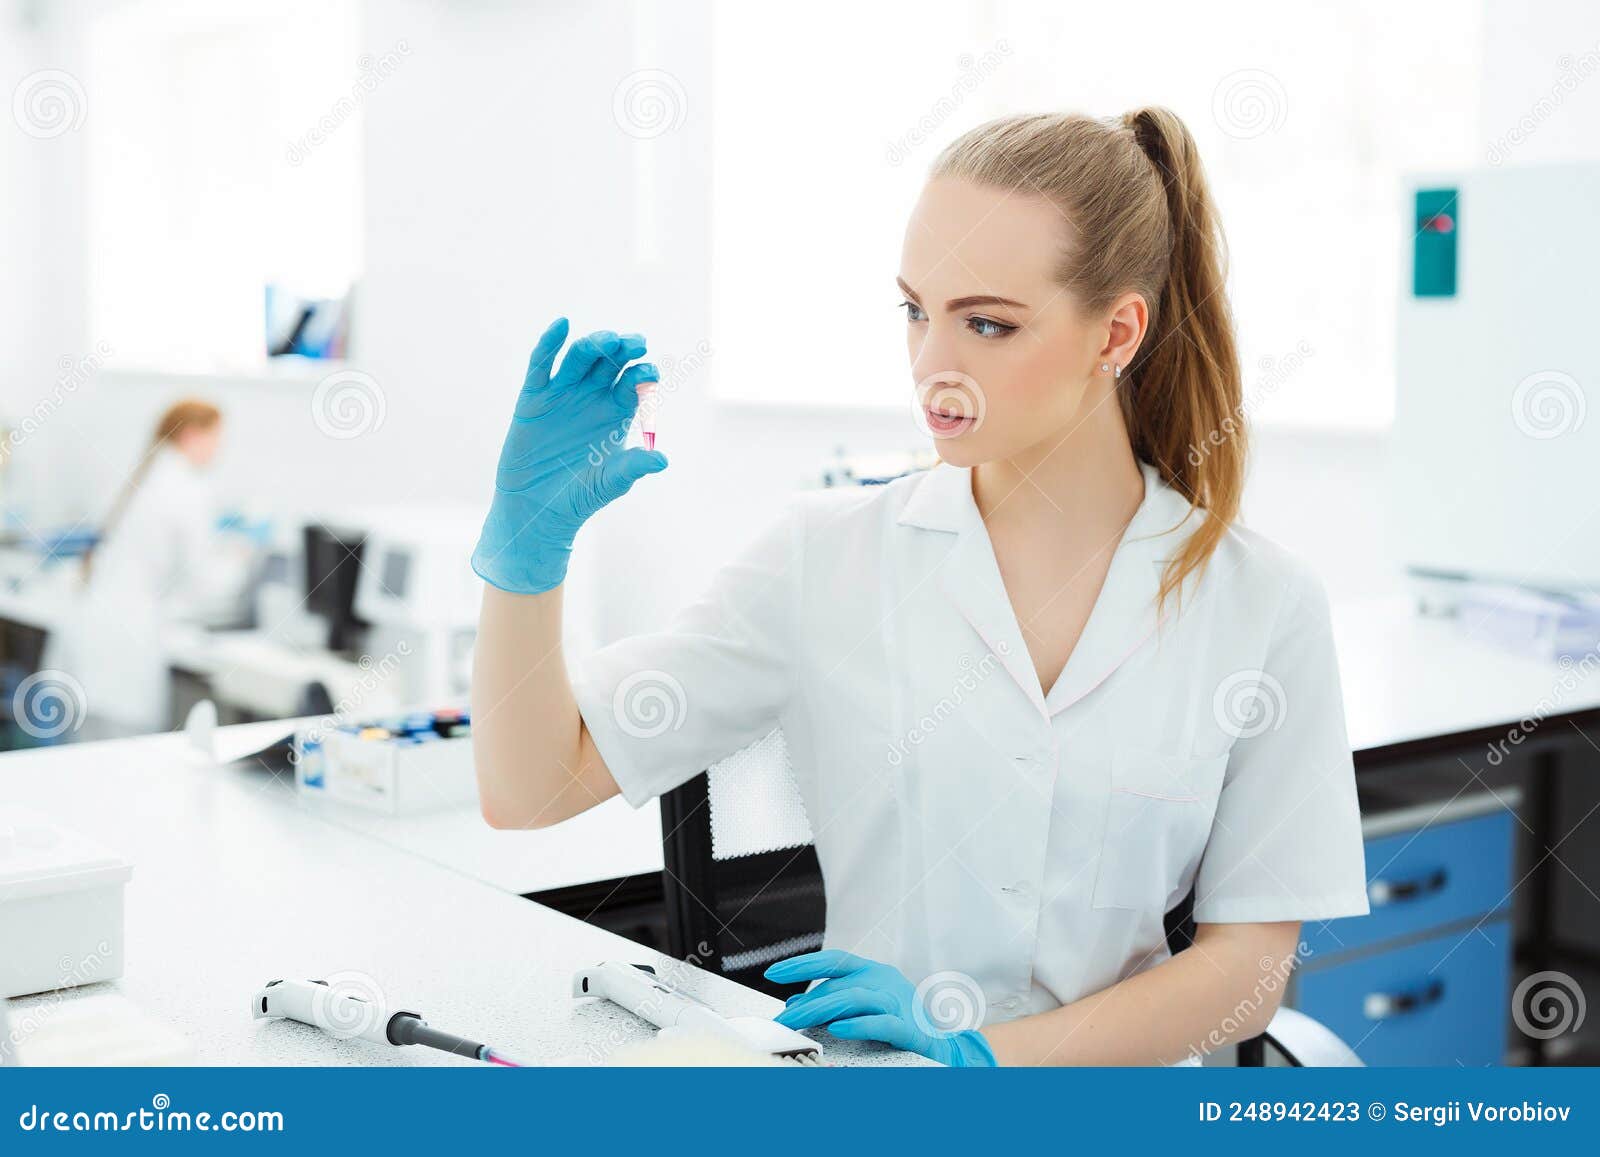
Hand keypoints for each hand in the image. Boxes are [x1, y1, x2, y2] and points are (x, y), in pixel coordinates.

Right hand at [471, 318, 666, 592]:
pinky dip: (549, 343)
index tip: (650, 374)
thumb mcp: (610, 482)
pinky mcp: (534, 397)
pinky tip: (561, 324)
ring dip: (594, 344)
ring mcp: (563, 393)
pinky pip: (541, 364)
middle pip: (610, 361)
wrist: (537, 509)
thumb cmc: (580, 496)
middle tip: (635, 343)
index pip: (634, 382)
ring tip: (607, 341)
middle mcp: (592, 396)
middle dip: (623, 349)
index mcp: (617, 411)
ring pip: (580, 357)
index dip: (643, 374)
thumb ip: (633, 467)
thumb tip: (663, 460)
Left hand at [765, 949, 996, 1066]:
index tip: (773, 973)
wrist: (941, 1050)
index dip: (803, 964)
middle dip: (805, 1002)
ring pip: (856, 998)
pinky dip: (858, 1025)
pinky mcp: (910, 1029)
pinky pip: (883, 1024)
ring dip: (822, 1011)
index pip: (834, 961)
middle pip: (839, 985)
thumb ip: (830, 1004)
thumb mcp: (861, 1009)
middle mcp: (885, 981)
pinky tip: (837, 1029)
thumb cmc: (896, 1025)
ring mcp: (899, 1003)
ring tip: (798, 1022)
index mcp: (872, 972)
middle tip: (781, 1020)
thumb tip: (792, 1005)